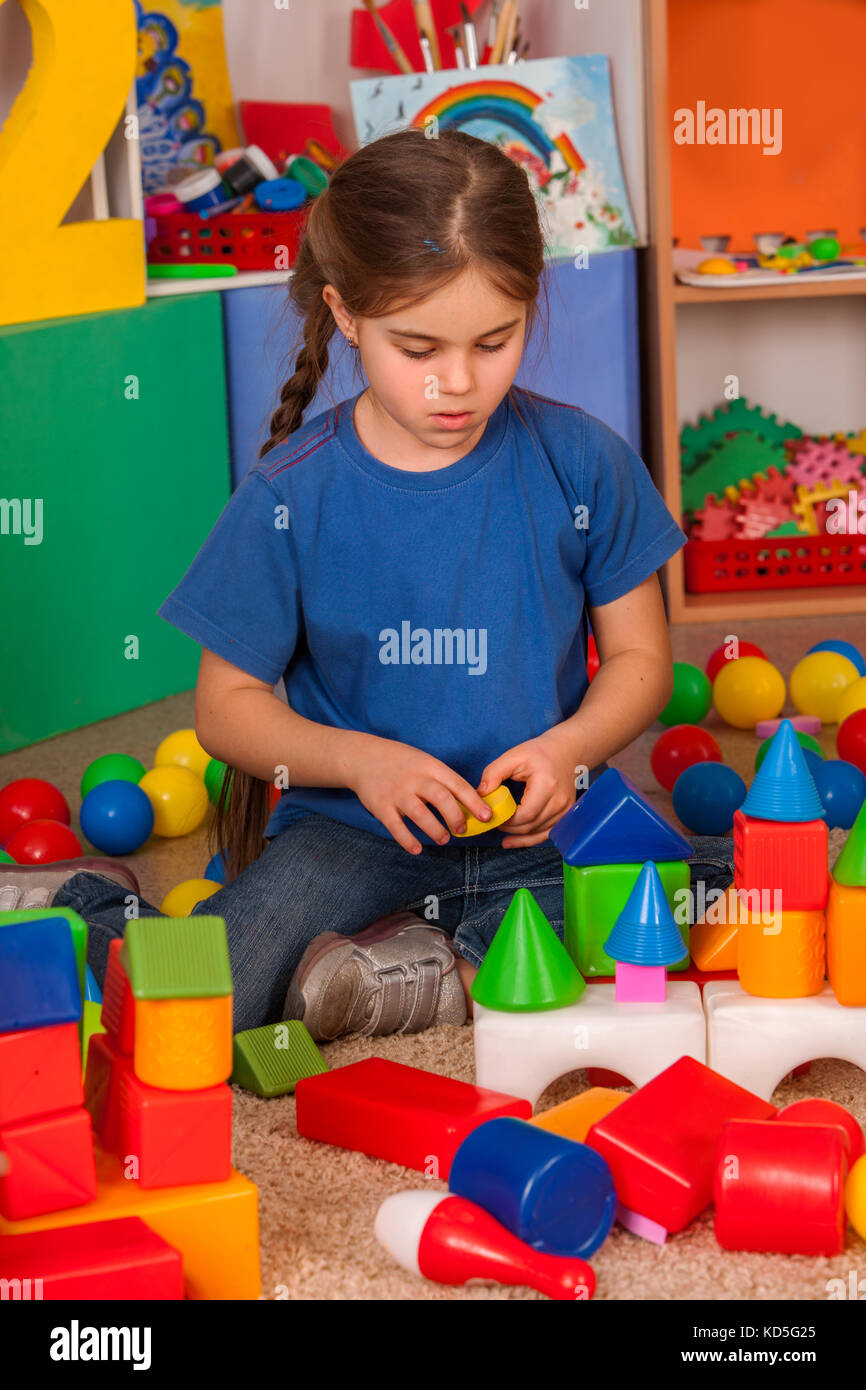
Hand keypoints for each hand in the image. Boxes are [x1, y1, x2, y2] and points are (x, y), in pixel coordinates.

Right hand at [348, 736, 492, 853]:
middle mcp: (415, 779)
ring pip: (421, 815)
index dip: (474, 802)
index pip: (457, 785)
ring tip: (444, 838)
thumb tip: (470, 803)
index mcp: (430, 767)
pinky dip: (408, 840)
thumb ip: (443, 780)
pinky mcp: (381, 806)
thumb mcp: (424, 762)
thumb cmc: (401, 762)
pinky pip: (397, 827)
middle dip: (456, 818)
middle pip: (442, 799)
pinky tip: (417, 849)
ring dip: (436, 830)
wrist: (362, 757)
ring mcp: (397, 793)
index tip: (487, 817)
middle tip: (462, 830)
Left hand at [479, 729, 576, 847]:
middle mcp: (560, 801)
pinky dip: (529, 839)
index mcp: (547, 786)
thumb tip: (480, 794)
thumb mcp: (513, 756)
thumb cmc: (540, 752)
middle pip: (530, 826)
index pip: (525, 815)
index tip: (492, 814)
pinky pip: (547, 834)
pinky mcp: (567, 815)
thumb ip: (493, 774)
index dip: (506, 820)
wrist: (566, 751)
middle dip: (508, 828)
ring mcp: (566, 810)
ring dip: (517, 835)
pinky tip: (513, 841)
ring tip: (499, 829)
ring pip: (537, 833)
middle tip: (492, 821)